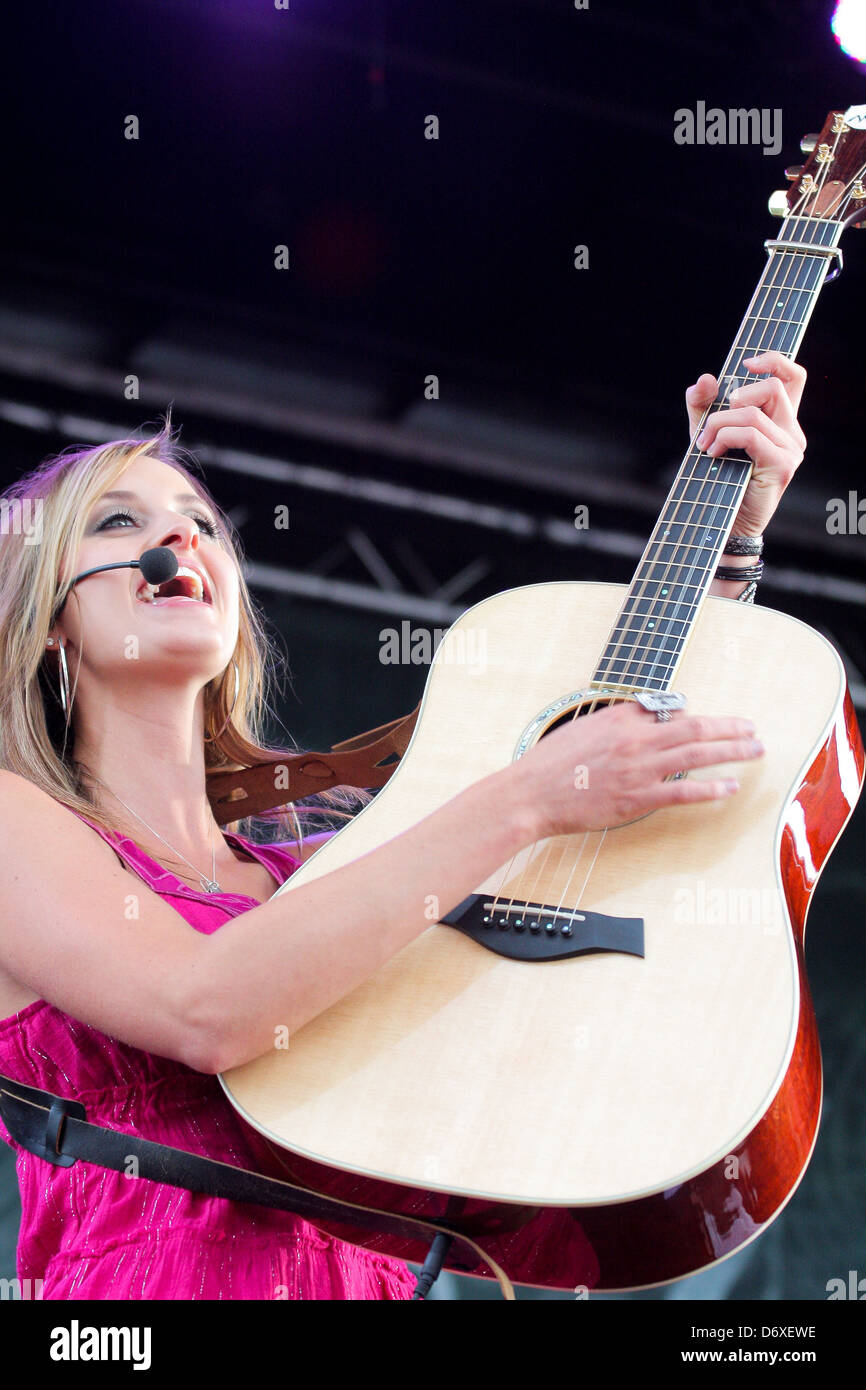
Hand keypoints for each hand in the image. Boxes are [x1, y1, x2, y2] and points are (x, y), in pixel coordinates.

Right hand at [513, 700, 763, 839]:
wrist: (531, 794)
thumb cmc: (551, 765)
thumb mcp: (582, 729)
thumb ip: (617, 722)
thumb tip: (647, 716)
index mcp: (620, 719)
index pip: (668, 709)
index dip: (694, 714)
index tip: (710, 720)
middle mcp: (635, 739)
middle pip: (695, 726)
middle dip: (729, 727)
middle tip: (752, 729)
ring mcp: (639, 769)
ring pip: (698, 754)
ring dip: (732, 751)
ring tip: (755, 750)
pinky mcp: (638, 798)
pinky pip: (685, 791)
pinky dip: (712, 788)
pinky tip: (731, 786)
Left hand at [684, 350, 806, 536]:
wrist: (723, 524)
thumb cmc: (716, 480)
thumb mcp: (706, 435)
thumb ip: (703, 407)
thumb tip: (705, 379)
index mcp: (780, 421)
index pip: (792, 377)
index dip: (774, 360)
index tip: (744, 363)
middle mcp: (791, 432)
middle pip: (772, 388)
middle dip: (731, 401)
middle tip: (708, 426)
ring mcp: (791, 448)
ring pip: (754, 413)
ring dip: (719, 425)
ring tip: (703, 445)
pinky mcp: (783, 464)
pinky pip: (751, 434)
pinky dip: (725, 438)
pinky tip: (712, 453)